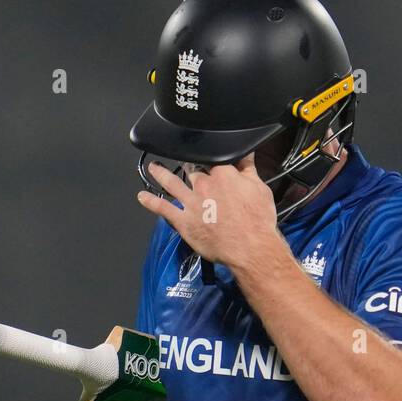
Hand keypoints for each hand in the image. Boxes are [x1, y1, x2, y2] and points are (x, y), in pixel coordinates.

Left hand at [137, 155, 279, 272]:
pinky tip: (142, 197)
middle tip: (186, 164)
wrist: (250, 248)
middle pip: (191, 168)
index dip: (210, 156)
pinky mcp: (183, 221)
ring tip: (153, 167)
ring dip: (160, 173)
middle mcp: (203, 185)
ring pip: (171, 182)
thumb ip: (248, 168)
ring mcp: (191, 203)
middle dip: (188, 165)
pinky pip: (163, 209)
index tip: (207, 156)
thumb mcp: (259, 188)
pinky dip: (150, 202)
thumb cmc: (258, 220)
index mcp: (222, 173)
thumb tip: (245, 152)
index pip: (212, 157)